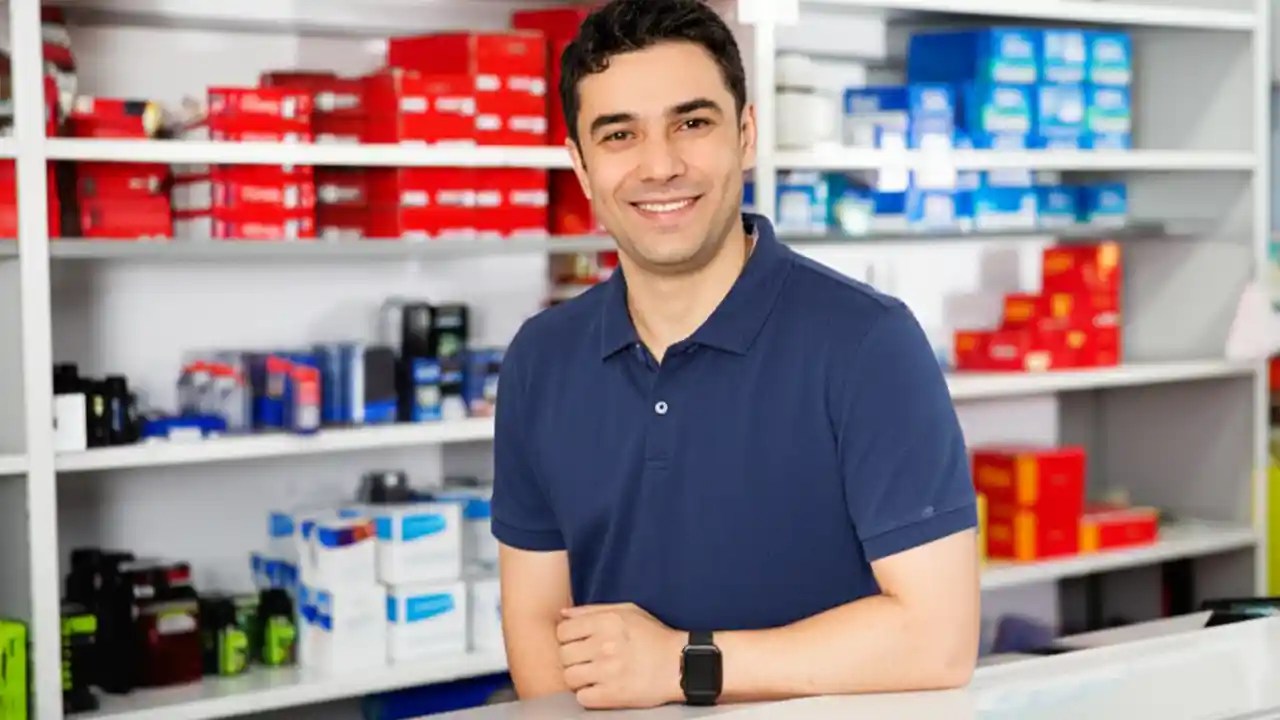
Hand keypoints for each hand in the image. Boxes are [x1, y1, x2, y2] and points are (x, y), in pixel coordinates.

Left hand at [556, 602, 685, 709]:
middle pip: (563, 655)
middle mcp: (604, 645)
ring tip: (592, 676)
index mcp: (607, 622)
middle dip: (572, 658)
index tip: (579, 643)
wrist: (680, 665)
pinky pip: (582, 697)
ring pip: (569, 677)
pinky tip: (599, 689)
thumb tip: (562, 614)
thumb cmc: (654, 636)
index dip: (568, 638)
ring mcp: (608, 671)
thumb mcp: (628, 611)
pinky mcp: (613, 695)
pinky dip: (588, 695)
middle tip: (586, 660)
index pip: (563, 631)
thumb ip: (593, 610)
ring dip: (578, 678)